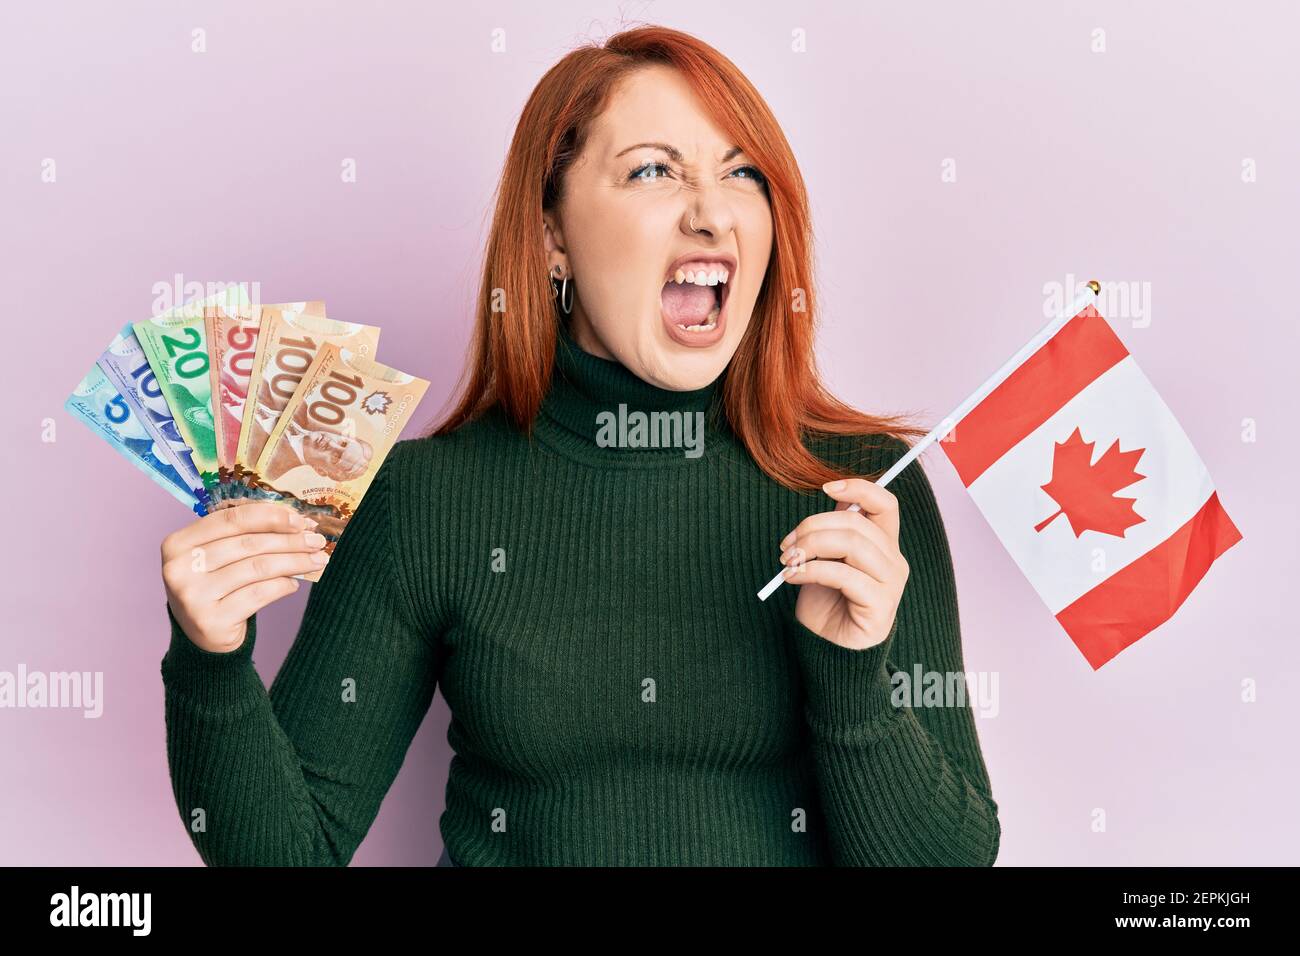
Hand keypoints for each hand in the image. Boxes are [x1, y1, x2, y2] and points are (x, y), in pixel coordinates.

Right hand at [161, 501, 330, 652]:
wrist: (203, 636)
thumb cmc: (216, 586)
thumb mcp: (218, 557)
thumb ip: (245, 536)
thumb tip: (297, 521)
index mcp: (178, 543)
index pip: (231, 519)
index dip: (270, 516)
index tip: (300, 520)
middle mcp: (179, 569)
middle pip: (248, 544)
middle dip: (290, 541)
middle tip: (317, 541)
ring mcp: (193, 596)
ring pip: (257, 568)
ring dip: (294, 562)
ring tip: (316, 560)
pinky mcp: (211, 621)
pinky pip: (259, 594)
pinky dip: (282, 586)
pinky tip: (294, 583)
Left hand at [779, 478, 908, 650]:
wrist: (827, 648)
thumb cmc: (826, 602)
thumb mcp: (825, 558)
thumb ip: (834, 530)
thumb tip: (832, 492)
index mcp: (883, 545)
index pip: (885, 504)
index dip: (859, 488)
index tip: (825, 488)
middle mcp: (894, 561)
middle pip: (856, 522)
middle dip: (813, 527)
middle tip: (786, 545)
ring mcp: (891, 583)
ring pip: (852, 544)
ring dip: (810, 547)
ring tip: (788, 561)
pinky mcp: (880, 605)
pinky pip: (844, 575)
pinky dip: (811, 571)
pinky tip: (791, 577)